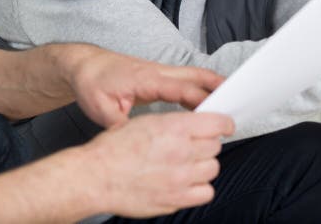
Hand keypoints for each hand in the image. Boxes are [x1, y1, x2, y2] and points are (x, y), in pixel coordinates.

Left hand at [67, 46, 224, 126]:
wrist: (84, 65)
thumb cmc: (92, 84)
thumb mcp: (100, 109)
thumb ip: (121, 125)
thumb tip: (137, 141)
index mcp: (147, 79)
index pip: (182, 88)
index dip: (202, 100)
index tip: (218, 113)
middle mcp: (157, 71)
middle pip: (195, 75)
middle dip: (218, 86)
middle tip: (239, 98)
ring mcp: (159, 72)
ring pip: (193, 75)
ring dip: (212, 85)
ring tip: (232, 100)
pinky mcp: (158, 76)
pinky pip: (185, 80)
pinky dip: (200, 88)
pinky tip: (207, 102)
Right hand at [82, 112, 233, 216]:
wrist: (96, 176)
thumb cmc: (114, 148)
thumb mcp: (146, 121)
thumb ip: (176, 123)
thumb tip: (198, 125)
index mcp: (175, 128)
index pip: (218, 124)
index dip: (224, 124)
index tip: (224, 126)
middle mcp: (181, 152)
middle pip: (215, 147)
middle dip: (207, 144)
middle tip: (194, 145)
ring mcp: (180, 178)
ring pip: (213, 169)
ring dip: (203, 165)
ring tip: (187, 164)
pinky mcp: (175, 199)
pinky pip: (206, 193)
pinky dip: (200, 188)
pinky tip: (187, 182)